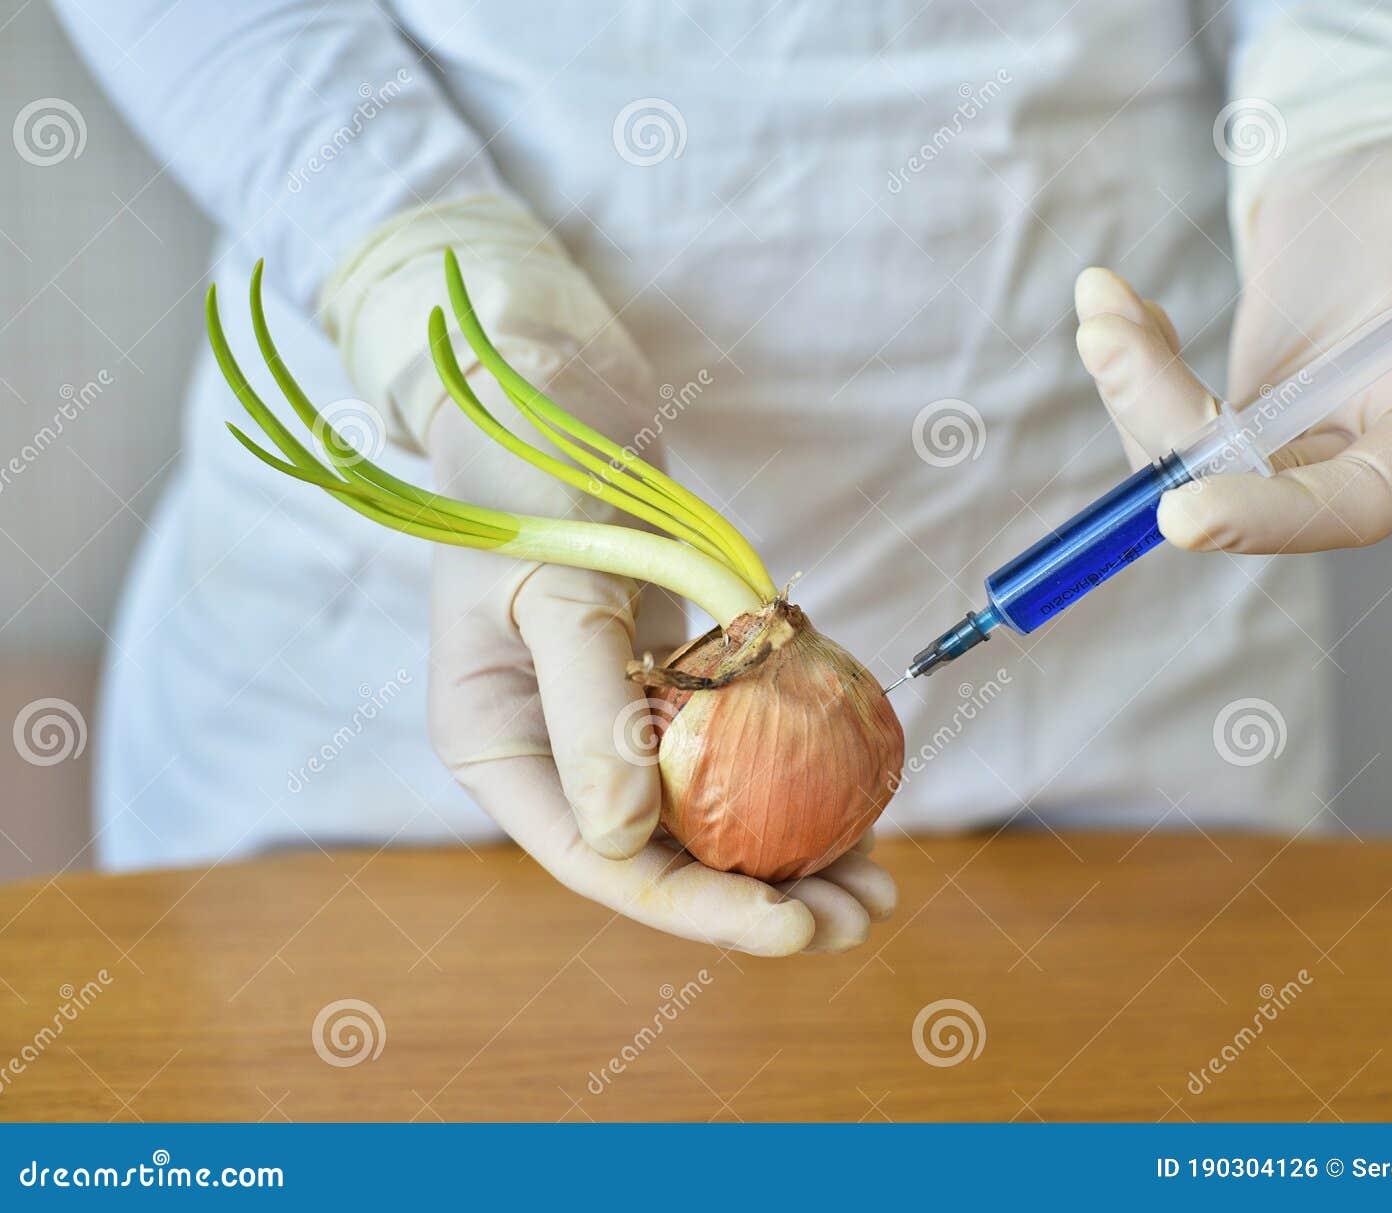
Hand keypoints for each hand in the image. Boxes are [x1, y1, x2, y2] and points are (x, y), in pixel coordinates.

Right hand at [423, 365, 896, 955]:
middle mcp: (553, 750)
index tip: (794, 926)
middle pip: (661, 854)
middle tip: (865, 916)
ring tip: (879, 881)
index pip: (598, 861)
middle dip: (762, 896)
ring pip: (705, 812)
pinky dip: (789, 776)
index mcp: (497, 745)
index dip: (696, 908)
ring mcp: (612, 717)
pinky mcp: (666, 679)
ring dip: (790, 850)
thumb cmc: (536, 475)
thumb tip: (623, 840)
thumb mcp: (554, 585)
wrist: (559, 393)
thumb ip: (584, 709)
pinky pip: (731, 747)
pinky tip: (857, 799)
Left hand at [1075, 137, 1391, 551]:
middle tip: (1104, 341)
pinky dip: (1129, 375)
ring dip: (1130, 391)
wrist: (1363, 195)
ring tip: (1101, 304)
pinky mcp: (1239, 434)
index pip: (1354, 505)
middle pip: (1251, 491)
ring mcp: (1292, 454)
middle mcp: (1359, 462)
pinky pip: (1170, 430)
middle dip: (1167, 424)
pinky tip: (1117, 307)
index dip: (1270, 516)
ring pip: (1193, 464)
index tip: (1182, 513)